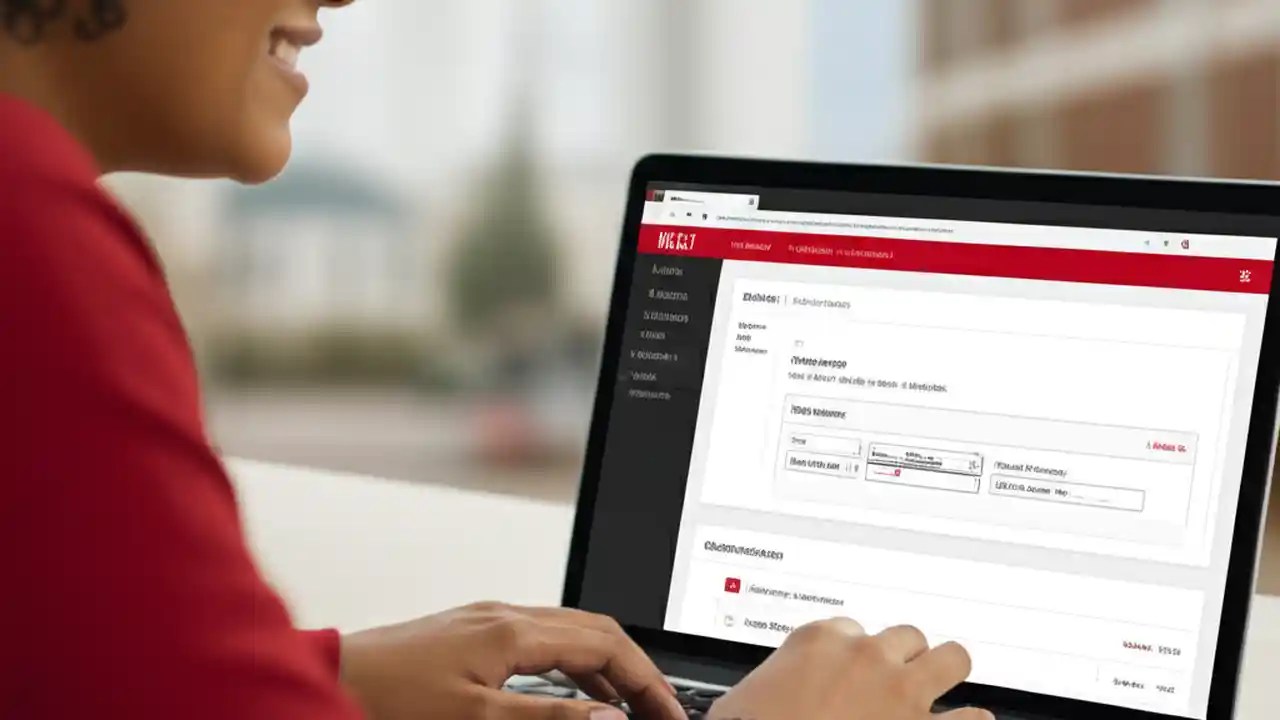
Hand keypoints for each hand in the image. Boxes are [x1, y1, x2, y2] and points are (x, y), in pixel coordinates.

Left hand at [338, 602, 684, 719]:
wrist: (329, 676)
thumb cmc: (388, 698)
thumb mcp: (477, 719)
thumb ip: (550, 718)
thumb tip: (609, 718)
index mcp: (513, 631)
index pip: (606, 645)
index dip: (646, 681)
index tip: (668, 714)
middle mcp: (506, 615)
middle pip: (596, 630)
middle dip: (636, 669)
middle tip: (660, 709)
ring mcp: (488, 620)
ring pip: (570, 632)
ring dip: (606, 666)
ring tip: (628, 706)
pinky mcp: (473, 631)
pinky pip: (542, 638)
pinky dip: (573, 663)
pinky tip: (574, 691)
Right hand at [709, 618, 990, 719]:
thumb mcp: (741, 700)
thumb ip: (768, 684)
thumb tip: (756, 697)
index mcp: (819, 640)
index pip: (849, 628)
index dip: (850, 653)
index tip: (846, 671)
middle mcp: (866, 657)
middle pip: (905, 635)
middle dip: (902, 657)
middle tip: (894, 678)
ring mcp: (900, 692)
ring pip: (951, 658)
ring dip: (946, 672)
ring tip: (943, 684)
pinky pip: (971, 718)